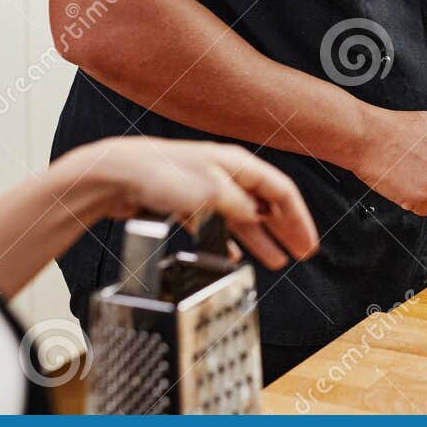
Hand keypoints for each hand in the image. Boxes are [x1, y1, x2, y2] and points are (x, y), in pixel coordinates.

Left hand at [72, 137, 318, 270]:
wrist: (118, 174)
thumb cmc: (161, 174)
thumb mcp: (211, 192)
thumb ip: (240, 207)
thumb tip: (259, 218)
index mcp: (238, 165)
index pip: (281, 191)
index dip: (299, 219)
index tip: (308, 244)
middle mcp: (226, 174)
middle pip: (266, 203)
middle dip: (285, 230)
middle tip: (301, 253)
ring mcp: (207, 188)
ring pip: (242, 217)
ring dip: (260, 240)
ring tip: (275, 261)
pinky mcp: (187, 203)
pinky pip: (217, 225)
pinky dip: (228, 242)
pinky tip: (233, 257)